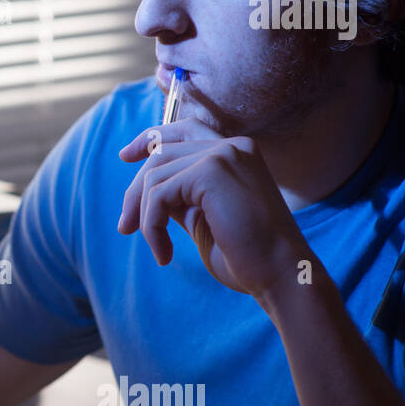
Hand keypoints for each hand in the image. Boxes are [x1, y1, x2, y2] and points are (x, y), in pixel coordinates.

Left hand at [116, 117, 310, 299]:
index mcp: (236, 153)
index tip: (125, 156)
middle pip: (161, 154)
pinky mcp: (212, 171)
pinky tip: (162, 253)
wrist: (281, 275)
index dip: (151, 138)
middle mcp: (232, 145)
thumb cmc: (247, 256)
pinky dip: (151, 225)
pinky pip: (159, 194)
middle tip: (124, 228)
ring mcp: (224, 154)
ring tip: (157, 249)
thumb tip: (141, 190)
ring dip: (144, 216)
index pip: (184, 130)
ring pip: (155, 175)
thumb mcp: (203, 217)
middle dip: (135, 192)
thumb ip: (180, 197)